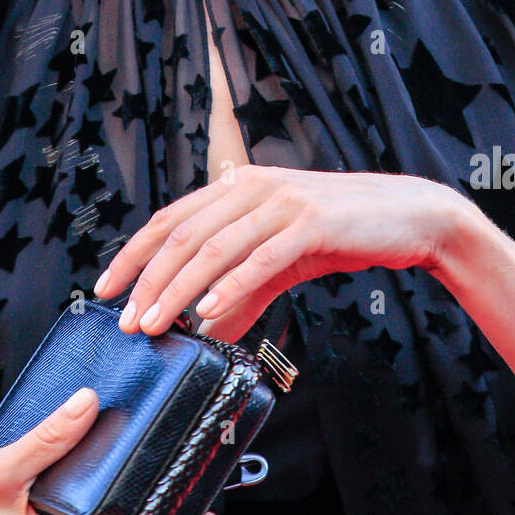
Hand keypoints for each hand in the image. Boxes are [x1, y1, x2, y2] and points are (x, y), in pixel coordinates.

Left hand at [93, 164, 466, 340]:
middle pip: (184, 233)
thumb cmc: (340, 234)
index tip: (105, 290)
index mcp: (238, 187)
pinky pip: (262, 256)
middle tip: (127, 320)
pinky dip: (233, 284)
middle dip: (148, 279)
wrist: (409, 216)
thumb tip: (205, 328)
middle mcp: (253, 186)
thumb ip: (242, 291)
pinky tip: (211, 310)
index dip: (133, 254)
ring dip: (180, 287)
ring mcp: (282, 200)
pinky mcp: (312, 221)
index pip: (171, 220)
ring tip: (157, 322)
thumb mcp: (280, 262)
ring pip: (216, 245)